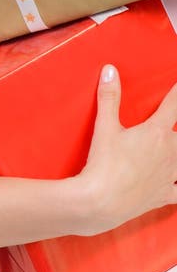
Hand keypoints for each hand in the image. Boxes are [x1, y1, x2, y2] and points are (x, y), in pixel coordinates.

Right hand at [77, 65, 176, 235]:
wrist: (102, 201)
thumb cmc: (104, 163)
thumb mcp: (104, 126)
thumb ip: (109, 97)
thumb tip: (110, 70)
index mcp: (156, 132)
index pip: (173, 106)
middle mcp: (170, 152)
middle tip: (172, 127)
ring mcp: (170, 176)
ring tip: (176, 152)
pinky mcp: (165, 195)